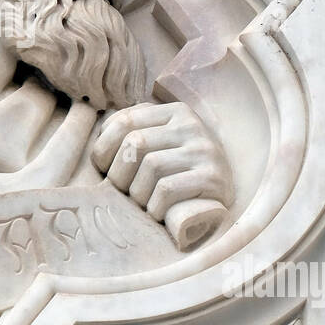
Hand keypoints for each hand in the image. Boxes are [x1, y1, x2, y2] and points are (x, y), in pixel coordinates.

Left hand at [91, 100, 232, 248]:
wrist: (224, 196)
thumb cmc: (180, 171)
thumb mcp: (161, 142)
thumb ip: (135, 129)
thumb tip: (100, 131)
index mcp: (175, 112)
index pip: (125, 121)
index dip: (104, 148)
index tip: (104, 169)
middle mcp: (192, 126)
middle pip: (135, 144)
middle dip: (120, 174)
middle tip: (124, 192)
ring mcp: (205, 151)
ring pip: (151, 167)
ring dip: (138, 194)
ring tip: (143, 203)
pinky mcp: (214, 178)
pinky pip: (168, 189)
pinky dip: (155, 206)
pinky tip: (158, 212)